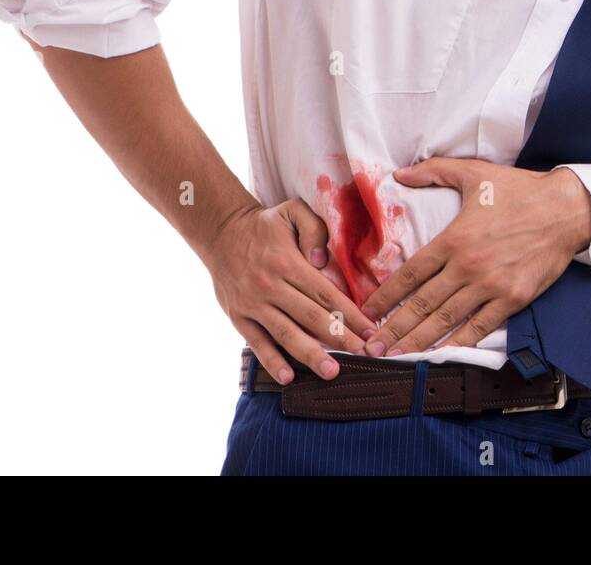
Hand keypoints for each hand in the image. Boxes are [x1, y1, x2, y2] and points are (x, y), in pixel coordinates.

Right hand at [205, 197, 378, 383]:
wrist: (221, 233)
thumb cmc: (265, 226)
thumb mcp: (291, 212)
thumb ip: (314, 229)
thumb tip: (323, 261)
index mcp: (287, 262)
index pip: (325, 293)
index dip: (350, 314)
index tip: (369, 330)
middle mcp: (270, 286)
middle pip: (310, 317)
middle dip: (339, 338)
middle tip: (362, 354)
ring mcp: (253, 304)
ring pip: (286, 334)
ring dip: (310, 355)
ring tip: (332, 372)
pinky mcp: (239, 317)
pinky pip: (257, 343)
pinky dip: (272, 361)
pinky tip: (288, 377)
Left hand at [357, 158, 590, 356]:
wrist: (566, 210)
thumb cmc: (519, 190)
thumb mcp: (474, 172)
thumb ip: (433, 171)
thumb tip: (399, 174)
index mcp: (454, 238)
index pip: (410, 273)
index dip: (386, 294)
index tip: (368, 310)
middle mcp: (468, 266)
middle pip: (423, 304)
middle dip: (394, 328)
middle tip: (372, 346)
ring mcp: (491, 286)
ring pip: (446, 320)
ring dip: (418, 341)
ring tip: (396, 357)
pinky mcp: (512, 299)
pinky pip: (480, 327)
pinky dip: (458, 344)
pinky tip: (439, 355)